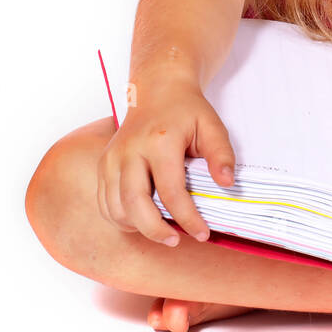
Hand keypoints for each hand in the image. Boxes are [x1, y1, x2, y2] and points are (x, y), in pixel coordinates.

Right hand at [96, 70, 236, 244]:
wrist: (156, 90)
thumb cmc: (186, 110)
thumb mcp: (212, 126)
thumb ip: (222, 154)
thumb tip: (227, 184)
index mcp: (159, 142)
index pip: (171, 192)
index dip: (188, 218)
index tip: (203, 233)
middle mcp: (129, 151)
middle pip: (135, 204)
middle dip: (155, 230)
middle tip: (176, 241)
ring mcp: (112, 158)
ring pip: (115, 207)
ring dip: (137, 227)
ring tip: (162, 232)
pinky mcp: (103, 164)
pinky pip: (105, 202)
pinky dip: (121, 218)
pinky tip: (142, 221)